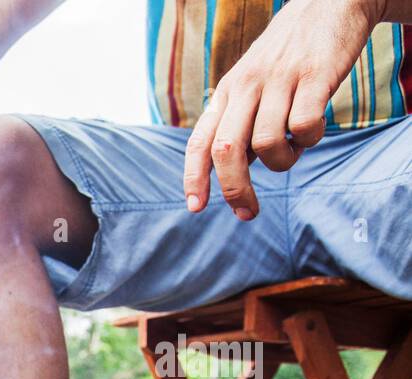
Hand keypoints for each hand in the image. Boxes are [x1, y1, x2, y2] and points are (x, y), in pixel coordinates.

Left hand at [183, 0, 384, 219]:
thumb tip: (231, 175)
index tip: (195, 207)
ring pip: (265, 144)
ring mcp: (279, 80)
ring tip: (293, 150)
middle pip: (226, 150)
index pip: (200, 141)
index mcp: (227, 92)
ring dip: (281, 162)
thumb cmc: (288, 56)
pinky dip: (309, 140)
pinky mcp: (314, 75)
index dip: (194, 177)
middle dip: (233, 189)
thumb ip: (241, 126)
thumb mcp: (252, 85)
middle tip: (248, 212)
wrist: (331, 2)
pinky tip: (313, 130)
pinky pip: (303, 126)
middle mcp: (246, 86)